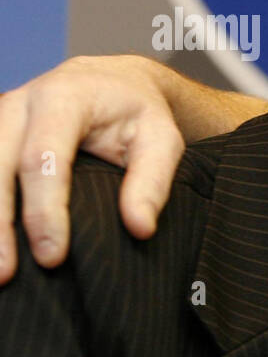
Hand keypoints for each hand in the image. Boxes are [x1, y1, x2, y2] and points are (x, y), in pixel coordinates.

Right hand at [0, 55, 183, 282]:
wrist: (113, 82)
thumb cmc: (138, 113)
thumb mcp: (162, 139)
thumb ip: (153, 181)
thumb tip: (139, 227)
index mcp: (64, 99)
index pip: (43, 158)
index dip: (44, 210)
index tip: (52, 256)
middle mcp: (20, 105)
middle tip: (6, 274)